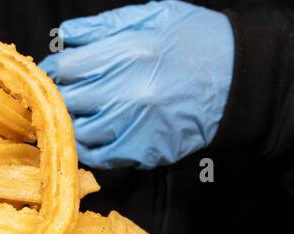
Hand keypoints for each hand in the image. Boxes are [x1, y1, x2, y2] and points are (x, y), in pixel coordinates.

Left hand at [39, 1, 233, 169]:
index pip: (66, 69)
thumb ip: (104, 26)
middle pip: (69, 102)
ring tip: (75, 116)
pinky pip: (103, 157)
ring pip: (80, 134)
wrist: (241, 77)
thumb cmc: (198, 39)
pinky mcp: (146, 151)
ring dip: (71, 126)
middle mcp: (129, 92)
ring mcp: (137, 126)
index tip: (51, 75)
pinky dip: (92, 148)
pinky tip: (94, 136)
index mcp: (128, 53)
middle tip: (59, 96)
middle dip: (59, 98)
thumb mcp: (154, 16)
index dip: (52, 72)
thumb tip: (65, 36)